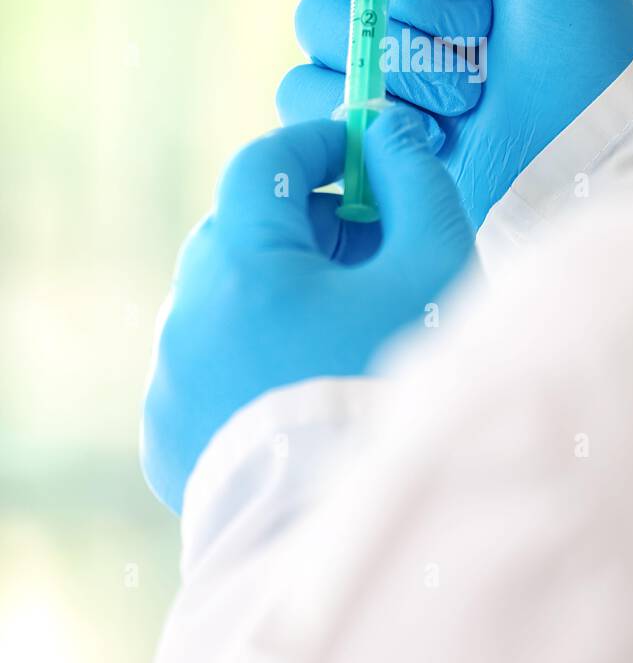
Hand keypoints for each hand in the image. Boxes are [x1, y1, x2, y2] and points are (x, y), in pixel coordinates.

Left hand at [141, 111, 474, 512]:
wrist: (363, 531)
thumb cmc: (403, 388)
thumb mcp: (433, 270)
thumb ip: (415, 182)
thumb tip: (387, 131)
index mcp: (243, 267)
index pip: (262, 166)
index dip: (315, 148)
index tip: (360, 155)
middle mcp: (189, 316)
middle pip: (240, 231)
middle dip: (302, 225)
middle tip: (368, 247)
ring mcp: (172, 379)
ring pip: (223, 299)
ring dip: (276, 290)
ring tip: (343, 325)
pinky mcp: (169, 433)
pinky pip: (207, 363)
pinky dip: (248, 351)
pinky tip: (304, 378)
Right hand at [278, 0, 632, 229]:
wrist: (589, 150)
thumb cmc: (587, 49)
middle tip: (476, 20)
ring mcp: (370, 44)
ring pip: (317, 18)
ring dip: (400, 56)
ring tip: (470, 86)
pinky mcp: (353, 110)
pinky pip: (302, 91)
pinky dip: (359, 104)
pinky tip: (426, 122)